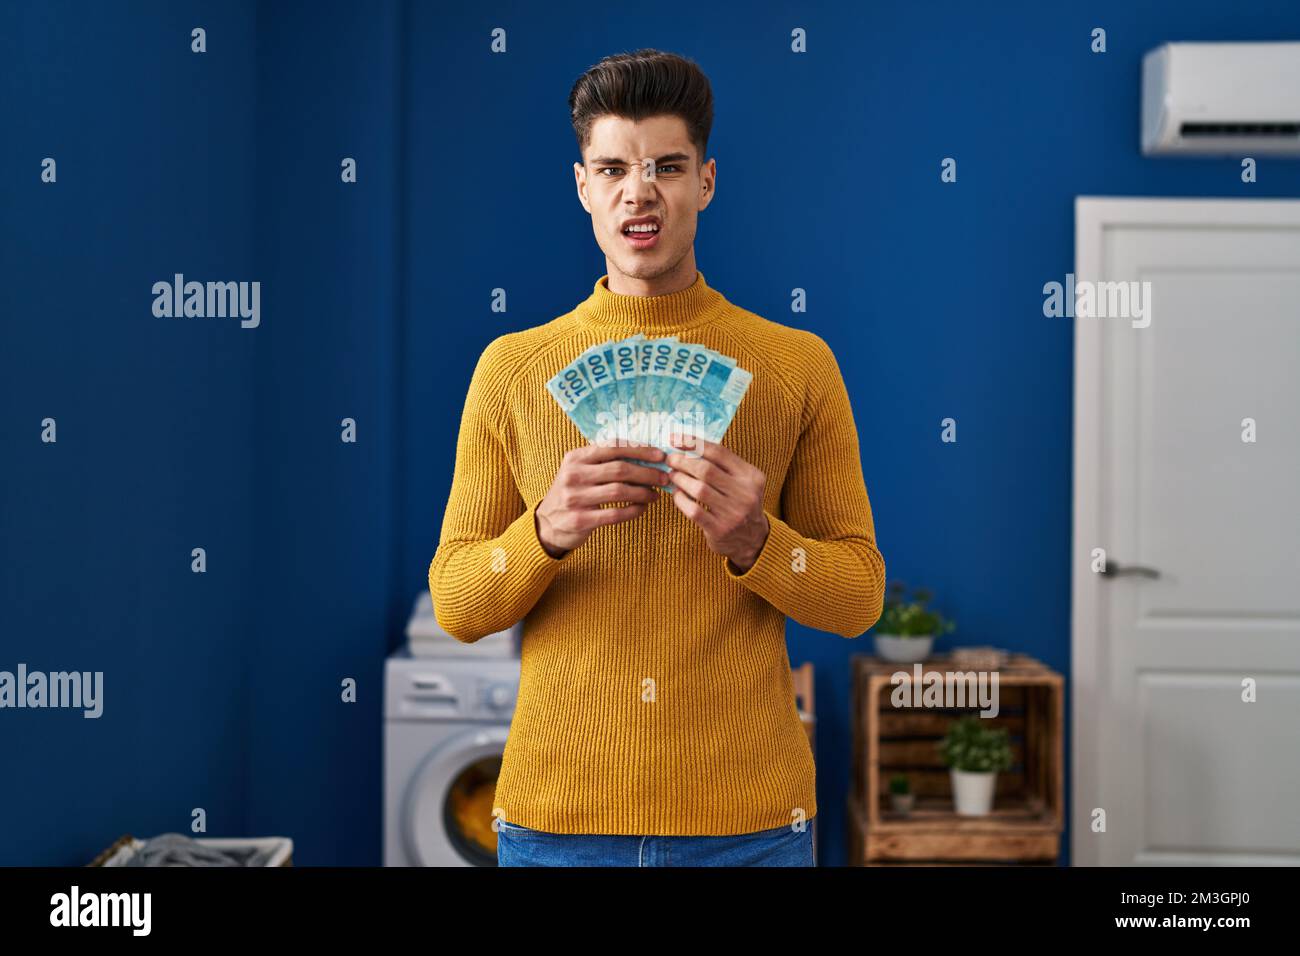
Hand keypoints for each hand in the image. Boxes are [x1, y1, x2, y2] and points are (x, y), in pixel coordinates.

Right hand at [535, 439, 670, 557]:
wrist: (547, 523)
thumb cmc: (573, 492)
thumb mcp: (580, 470)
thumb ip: (604, 461)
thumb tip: (644, 456)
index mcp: (576, 457)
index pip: (613, 448)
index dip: (640, 450)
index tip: (660, 456)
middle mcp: (573, 475)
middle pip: (620, 469)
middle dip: (647, 473)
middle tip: (664, 477)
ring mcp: (575, 498)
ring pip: (619, 491)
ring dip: (643, 492)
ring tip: (656, 494)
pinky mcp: (579, 519)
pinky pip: (614, 514)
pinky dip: (633, 510)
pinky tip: (642, 508)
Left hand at [665, 436, 769, 571]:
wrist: (752, 539)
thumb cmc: (739, 503)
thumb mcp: (742, 481)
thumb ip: (722, 465)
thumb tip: (687, 445)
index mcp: (751, 476)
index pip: (719, 452)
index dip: (694, 443)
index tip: (674, 439)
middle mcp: (745, 493)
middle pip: (706, 469)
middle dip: (683, 461)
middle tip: (670, 459)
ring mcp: (733, 513)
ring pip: (698, 489)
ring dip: (680, 479)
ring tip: (672, 475)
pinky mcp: (720, 529)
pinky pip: (693, 510)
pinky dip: (681, 499)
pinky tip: (676, 494)